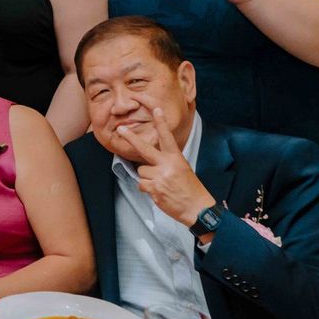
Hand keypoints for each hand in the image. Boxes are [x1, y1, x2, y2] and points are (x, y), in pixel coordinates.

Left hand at [116, 107, 215, 226]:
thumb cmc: (190, 188)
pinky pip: (141, 184)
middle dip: (131, 138)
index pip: (167, 137)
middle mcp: (167, 165)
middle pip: (144, 149)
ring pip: (141, 171)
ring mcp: (159, 177)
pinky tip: (159, 192)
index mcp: (176, 158)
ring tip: (161, 184)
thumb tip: (152, 159)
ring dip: (147, 178)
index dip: (161, 123)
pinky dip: (147, 188)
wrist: (197, 208)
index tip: (156, 109)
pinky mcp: (154, 189)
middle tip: (120, 130)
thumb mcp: (182, 169)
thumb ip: (167, 161)